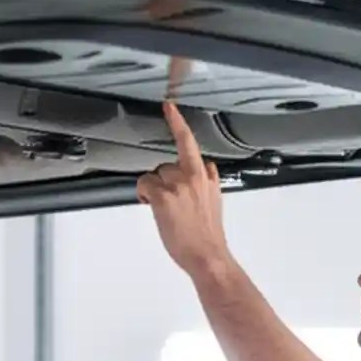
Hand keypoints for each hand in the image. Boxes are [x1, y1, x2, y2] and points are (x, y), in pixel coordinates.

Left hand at [137, 102, 229, 276]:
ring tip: (166, 210)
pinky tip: (153, 207)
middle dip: (163, 180)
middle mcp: (194, 176)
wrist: (208, 255)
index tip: (169, 106)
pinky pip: (145, 185)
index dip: (177, 122)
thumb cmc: (208, 234)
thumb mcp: (216, 201)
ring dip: (153, 189)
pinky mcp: (164, 197)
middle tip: (170, 202)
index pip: (190, 142)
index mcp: (207, 176)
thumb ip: (209, 182)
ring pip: (153, 175)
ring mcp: (178, 186)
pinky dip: (144, 194)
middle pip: (165, 164)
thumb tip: (208, 171)